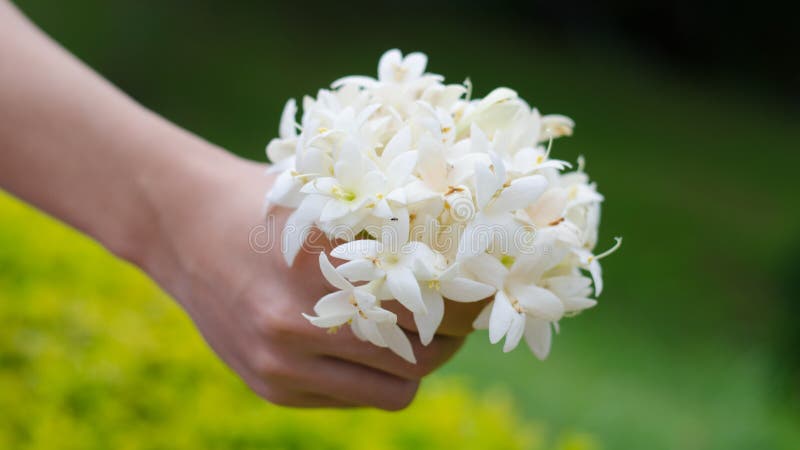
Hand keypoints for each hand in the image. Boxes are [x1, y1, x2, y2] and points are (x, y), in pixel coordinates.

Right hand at [135, 156, 467, 409]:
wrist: (181, 227)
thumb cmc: (268, 205)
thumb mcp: (330, 203)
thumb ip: (387, 236)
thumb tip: (465, 264)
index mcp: (326, 265)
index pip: (431, 303)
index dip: (465, 302)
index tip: (474, 290)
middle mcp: (302, 323)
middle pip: (421, 356)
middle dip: (447, 338)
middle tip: (451, 315)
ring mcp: (284, 363)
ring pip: (395, 390)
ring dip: (413, 365)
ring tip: (410, 333)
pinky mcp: (273, 388)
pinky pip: (352, 398)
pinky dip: (368, 376)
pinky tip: (357, 342)